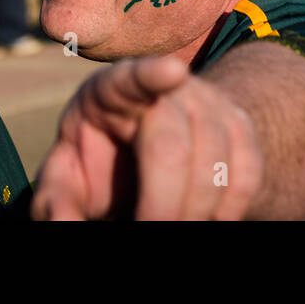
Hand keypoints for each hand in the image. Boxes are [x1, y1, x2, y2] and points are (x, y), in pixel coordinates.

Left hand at [32, 55, 263, 220]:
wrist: (153, 149)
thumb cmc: (99, 162)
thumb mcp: (67, 176)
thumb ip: (57, 199)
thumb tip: (63, 223)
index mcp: (112, 90)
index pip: (132, 76)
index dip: (151, 74)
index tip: (172, 72)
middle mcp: (168, 88)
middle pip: (171, 143)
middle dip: (162, 202)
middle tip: (150, 231)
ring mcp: (210, 106)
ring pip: (215, 163)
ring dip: (195, 212)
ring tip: (173, 232)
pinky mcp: (241, 131)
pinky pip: (247, 174)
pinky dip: (228, 209)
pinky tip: (205, 221)